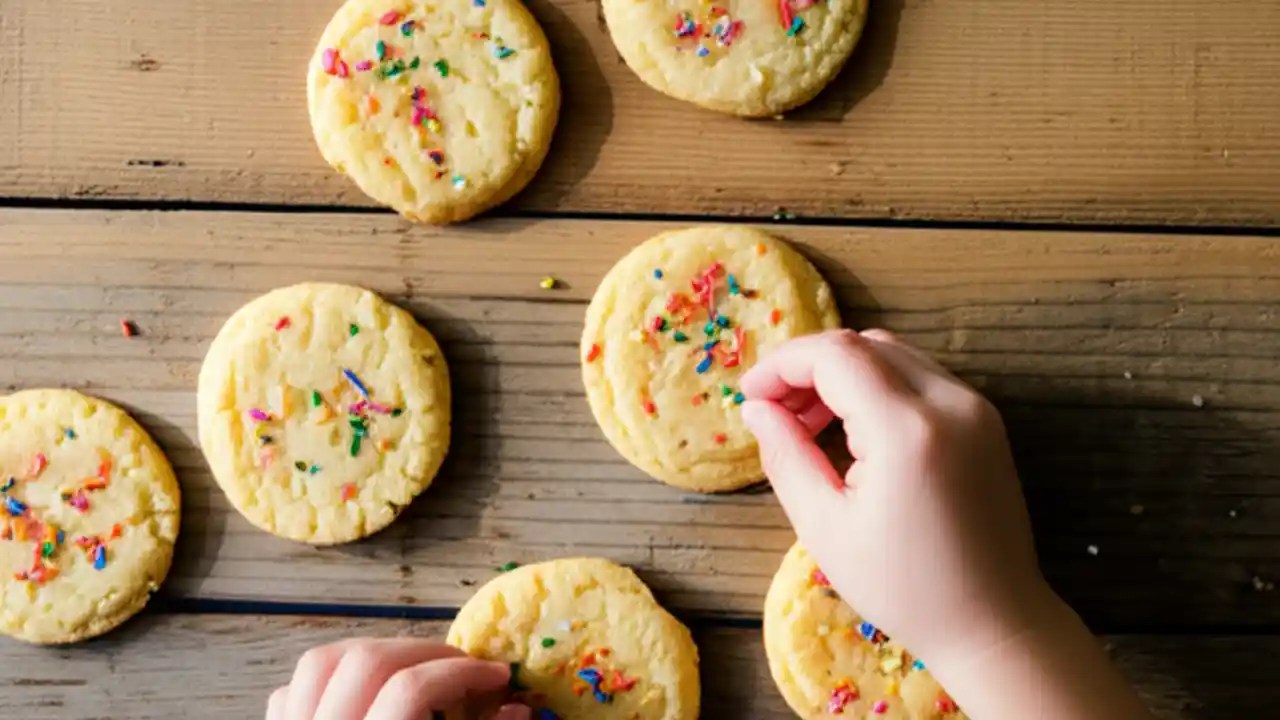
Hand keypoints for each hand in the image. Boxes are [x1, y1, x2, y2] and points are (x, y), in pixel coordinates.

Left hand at [266, 638, 530, 719]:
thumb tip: (518, 708)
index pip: (409, 691)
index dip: (459, 674)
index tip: (496, 677)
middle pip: (364, 662)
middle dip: (423, 652)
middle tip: (463, 666)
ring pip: (320, 663)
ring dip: (374, 651)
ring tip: (415, 666)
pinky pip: (290, 693)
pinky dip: (327, 681)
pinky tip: (361, 695)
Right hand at [742, 330, 1154, 719]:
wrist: (995, 622)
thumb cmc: (904, 588)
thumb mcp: (825, 527)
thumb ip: (786, 456)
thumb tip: (756, 409)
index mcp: (908, 430)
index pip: (835, 356)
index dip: (782, 365)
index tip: (750, 397)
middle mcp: (950, 402)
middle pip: (863, 344)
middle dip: (808, 366)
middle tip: (774, 410)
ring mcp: (976, 407)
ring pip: (892, 353)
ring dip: (842, 373)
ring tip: (807, 422)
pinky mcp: (986, 419)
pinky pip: (919, 376)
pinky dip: (876, 385)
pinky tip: (852, 429)